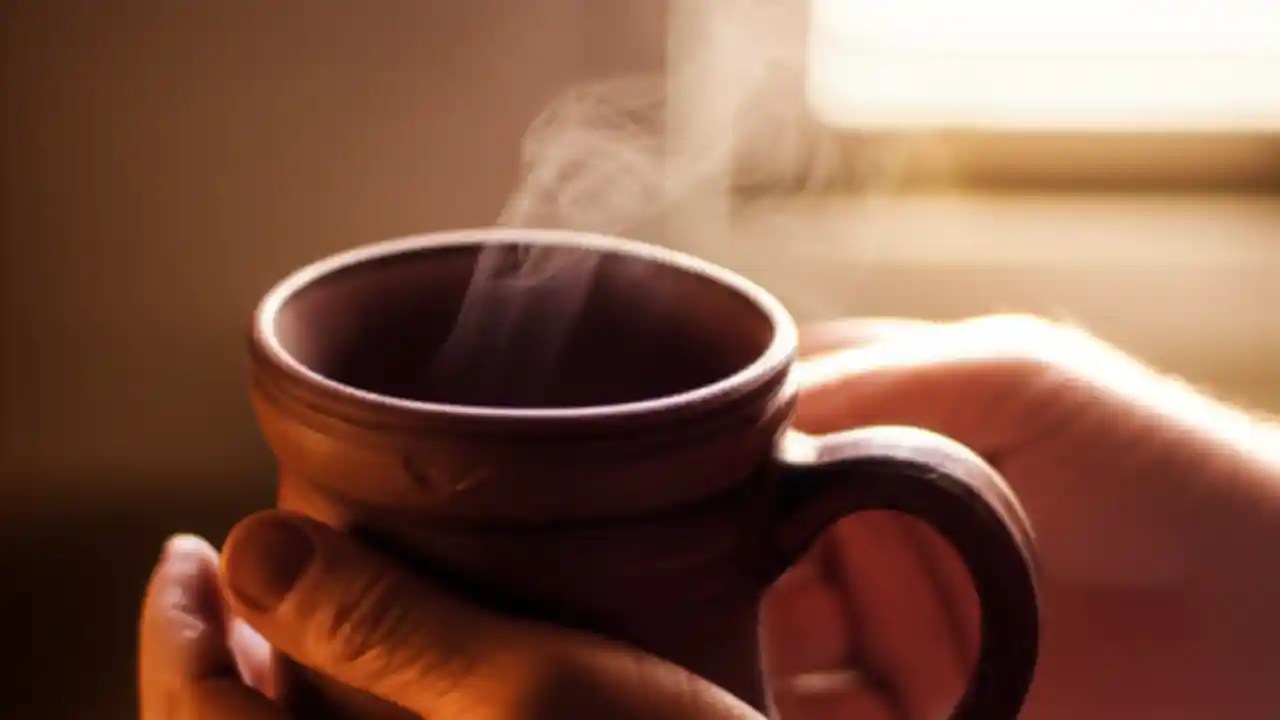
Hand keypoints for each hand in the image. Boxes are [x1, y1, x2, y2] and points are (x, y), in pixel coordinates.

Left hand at [138, 513, 762, 719]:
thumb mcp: (529, 685)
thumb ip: (386, 625)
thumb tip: (249, 554)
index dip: (171, 635)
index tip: (184, 550)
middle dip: (200, 663)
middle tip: (212, 574)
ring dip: (261, 692)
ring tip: (275, 614)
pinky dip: (329, 719)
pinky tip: (369, 674)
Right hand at [762, 315, 1279, 718]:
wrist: (1255, 608)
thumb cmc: (1145, 461)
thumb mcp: (1003, 378)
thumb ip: (870, 384)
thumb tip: (749, 423)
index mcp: (887, 449)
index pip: (770, 461)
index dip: (744, 482)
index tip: (747, 498)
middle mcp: (883, 538)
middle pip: (765, 560)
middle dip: (763, 575)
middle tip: (809, 588)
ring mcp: (902, 627)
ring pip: (788, 645)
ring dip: (786, 647)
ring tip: (824, 629)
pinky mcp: (926, 706)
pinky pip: (834, 713)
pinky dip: (825, 714)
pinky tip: (861, 703)